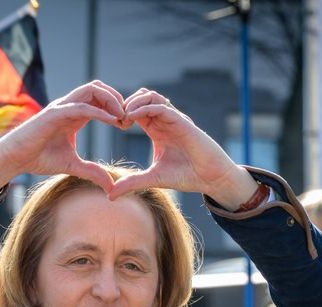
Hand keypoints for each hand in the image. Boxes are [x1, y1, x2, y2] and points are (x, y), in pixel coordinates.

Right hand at [0, 80, 125, 193]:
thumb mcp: (72, 166)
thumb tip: (111, 185)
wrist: (14, 159)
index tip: (128, 125)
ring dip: (111, 100)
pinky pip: (82, 107)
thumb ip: (92, 172)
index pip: (100, 100)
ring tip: (123, 116)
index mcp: (74, 115)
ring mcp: (61, 107)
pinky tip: (113, 121)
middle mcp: (69, 106)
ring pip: (92, 90)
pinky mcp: (54, 113)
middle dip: (117, 99)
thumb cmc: (38, 158)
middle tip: (129, 117)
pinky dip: (99, 111)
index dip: (117, 108)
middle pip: (99, 89)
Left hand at [107, 88, 255, 206]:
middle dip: (124, 104)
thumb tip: (110, 195)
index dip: (121, 114)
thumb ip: (132, 183)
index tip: (111, 125)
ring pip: (150, 96)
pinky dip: (144, 107)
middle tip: (114, 119)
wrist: (210, 178)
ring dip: (133, 102)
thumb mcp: (152, 179)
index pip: (136, 111)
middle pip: (141, 98)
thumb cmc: (186, 175)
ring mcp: (173, 119)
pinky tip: (131, 117)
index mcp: (157, 130)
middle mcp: (164, 121)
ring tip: (122, 116)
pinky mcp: (182, 121)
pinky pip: (161, 106)